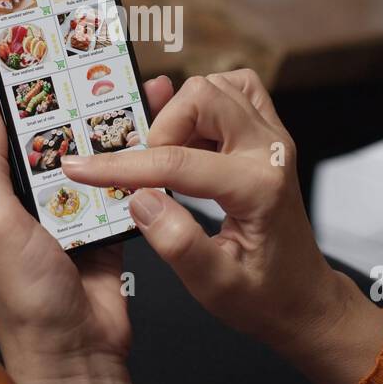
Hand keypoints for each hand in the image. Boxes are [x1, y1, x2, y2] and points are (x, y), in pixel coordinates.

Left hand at [0, 76, 174, 383]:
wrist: (77, 352)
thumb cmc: (26, 299)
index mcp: (1, 194)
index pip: (11, 132)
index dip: (27, 96)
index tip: (47, 58)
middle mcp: (36, 201)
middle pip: (62, 139)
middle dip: (83, 106)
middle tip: (106, 68)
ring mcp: (75, 214)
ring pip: (98, 160)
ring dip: (117, 134)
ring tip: (139, 96)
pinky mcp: (110, 229)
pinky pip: (126, 189)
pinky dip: (140, 169)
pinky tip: (155, 143)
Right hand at [60, 70, 382, 383]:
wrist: (303, 296)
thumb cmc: (263, 295)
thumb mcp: (216, 287)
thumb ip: (178, 244)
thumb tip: (139, 198)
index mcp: (258, 188)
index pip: (176, 162)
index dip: (119, 165)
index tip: (78, 168)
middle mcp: (271, 151)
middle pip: (202, 97)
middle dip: (160, 129)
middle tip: (146, 171)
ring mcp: (273, 136)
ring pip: (215, 86)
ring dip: (180, 116)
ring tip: (167, 159)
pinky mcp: (269, 133)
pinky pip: (232, 90)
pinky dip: (202, 106)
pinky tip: (188, 142)